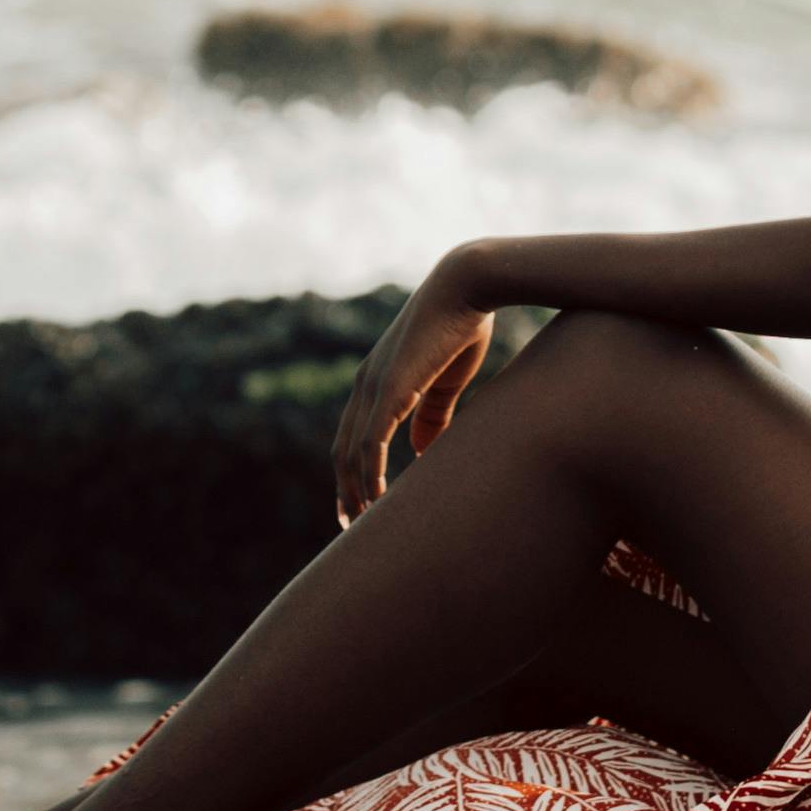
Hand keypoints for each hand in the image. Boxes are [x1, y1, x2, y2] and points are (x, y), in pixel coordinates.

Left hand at [333, 257, 501, 521]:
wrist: (467, 286)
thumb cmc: (462, 326)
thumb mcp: (445, 380)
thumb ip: (432, 415)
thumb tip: (420, 452)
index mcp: (376, 380)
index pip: (352, 435)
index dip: (352, 470)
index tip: (360, 502)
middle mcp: (365, 384)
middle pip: (343, 449)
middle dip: (345, 489)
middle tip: (352, 524)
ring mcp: (373, 386)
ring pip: (352, 452)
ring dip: (356, 490)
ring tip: (364, 521)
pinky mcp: (390, 389)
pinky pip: (372, 443)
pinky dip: (371, 474)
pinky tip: (377, 499)